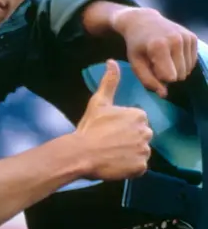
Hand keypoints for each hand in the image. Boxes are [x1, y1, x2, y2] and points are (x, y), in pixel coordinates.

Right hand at [74, 60, 152, 180]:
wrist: (81, 154)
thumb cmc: (90, 127)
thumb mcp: (98, 102)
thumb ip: (109, 82)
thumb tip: (112, 61)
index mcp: (139, 115)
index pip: (136, 120)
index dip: (122, 125)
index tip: (109, 129)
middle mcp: (146, 132)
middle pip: (140, 135)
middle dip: (128, 138)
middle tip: (110, 141)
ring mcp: (144, 151)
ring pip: (140, 151)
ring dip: (129, 152)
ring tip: (112, 153)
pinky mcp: (141, 167)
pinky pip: (138, 166)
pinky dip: (129, 166)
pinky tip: (115, 162)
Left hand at [112, 7, 197, 96]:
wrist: (142, 21)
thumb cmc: (136, 45)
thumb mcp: (135, 63)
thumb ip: (147, 80)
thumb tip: (163, 94)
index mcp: (159, 46)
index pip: (170, 77)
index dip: (159, 77)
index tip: (150, 68)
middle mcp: (176, 40)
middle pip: (180, 75)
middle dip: (168, 74)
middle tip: (155, 62)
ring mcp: (186, 37)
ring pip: (188, 70)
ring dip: (175, 69)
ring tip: (163, 57)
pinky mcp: (193, 37)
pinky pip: (192, 62)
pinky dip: (182, 62)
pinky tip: (171, 53)